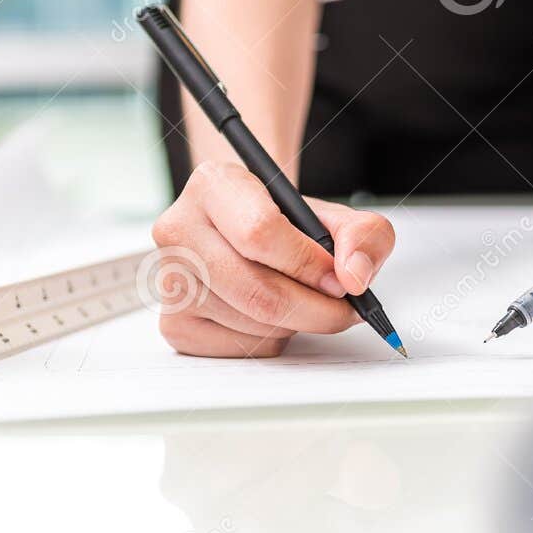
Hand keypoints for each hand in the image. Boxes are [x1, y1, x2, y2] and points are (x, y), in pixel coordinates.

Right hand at [148, 161, 395, 356]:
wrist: (246, 231)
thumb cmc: (287, 223)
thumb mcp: (334, 215)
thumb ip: (364, 235)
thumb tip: (354, 277)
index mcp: (213, 184)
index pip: (259, 233)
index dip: (309, 264)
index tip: (340, 279)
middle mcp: (178, 228)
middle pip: (256, 290)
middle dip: (315, 308)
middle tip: (343, 309)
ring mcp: (168, 278)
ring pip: (252, 324)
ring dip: (295, 323)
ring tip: (300, 300)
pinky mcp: (173, 321)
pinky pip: (238, 348)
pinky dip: (271, 340)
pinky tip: (271, 316)